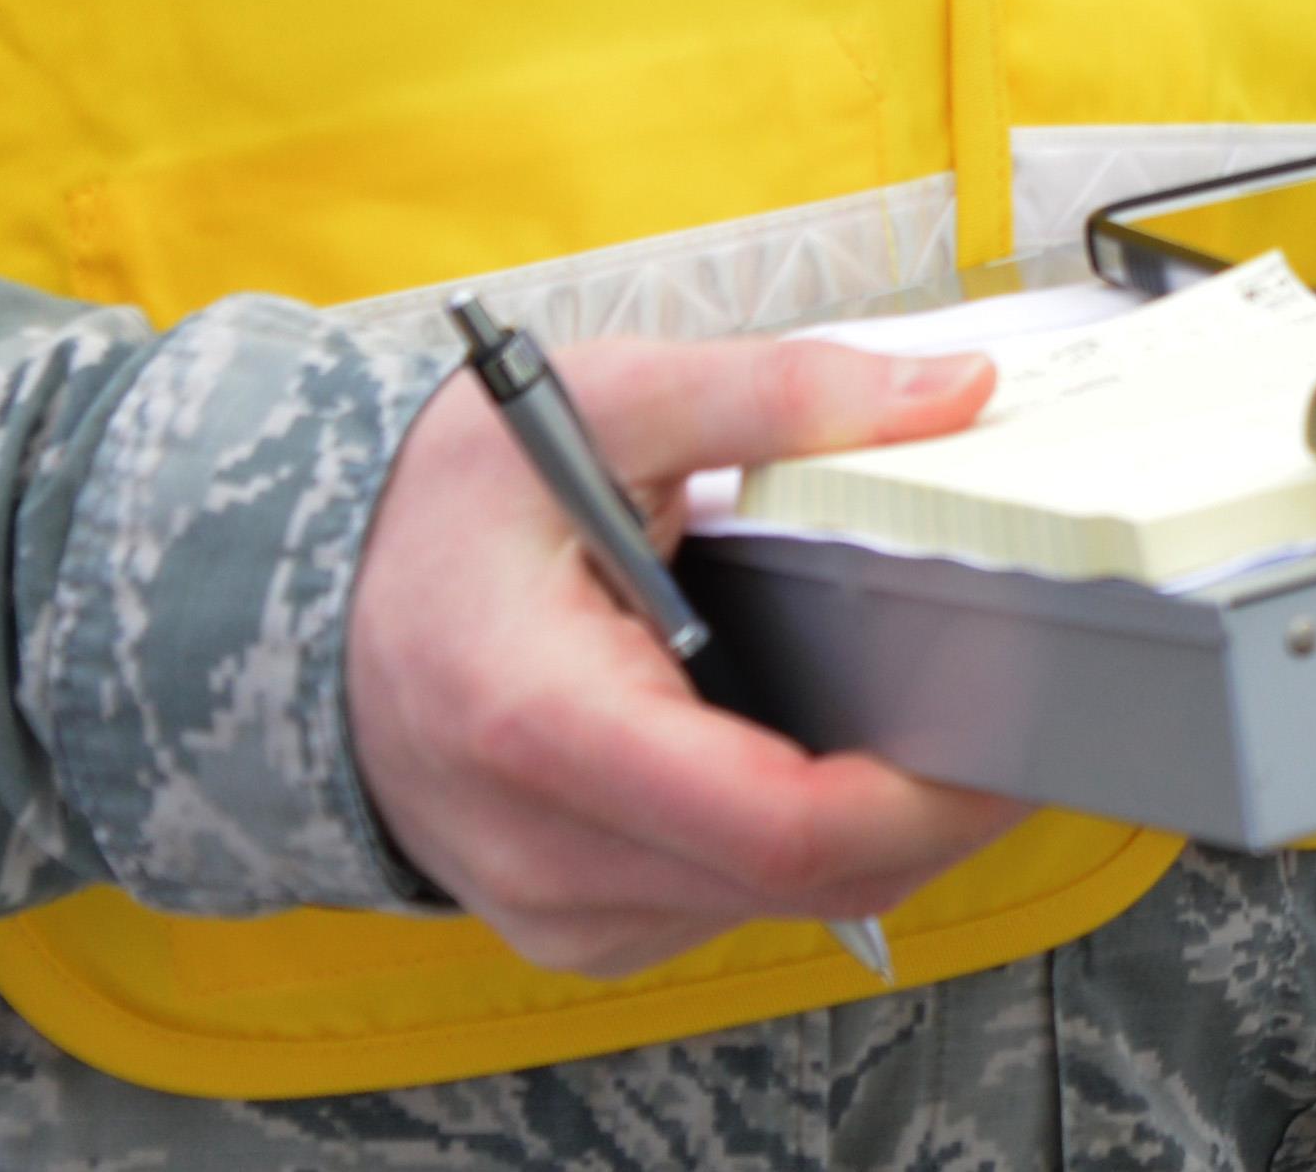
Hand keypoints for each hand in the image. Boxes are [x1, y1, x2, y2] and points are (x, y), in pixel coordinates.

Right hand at [346, 334, 1025, 973]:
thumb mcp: (599, 402)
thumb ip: (780, 394)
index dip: (930, 799)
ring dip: (877, 827)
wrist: (294, 606)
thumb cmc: (436, 509)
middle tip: (1022, 714)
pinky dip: (800, 841)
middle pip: (806, 881)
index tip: (1017, 736)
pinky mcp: (576, 925)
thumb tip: (952, 390)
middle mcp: (546, 849)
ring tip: (930, 715)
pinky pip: (729, 905)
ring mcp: (557, 908)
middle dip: (938, 810)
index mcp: (546, 724)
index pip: (783, 825)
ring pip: (780, 906)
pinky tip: (818, 751)